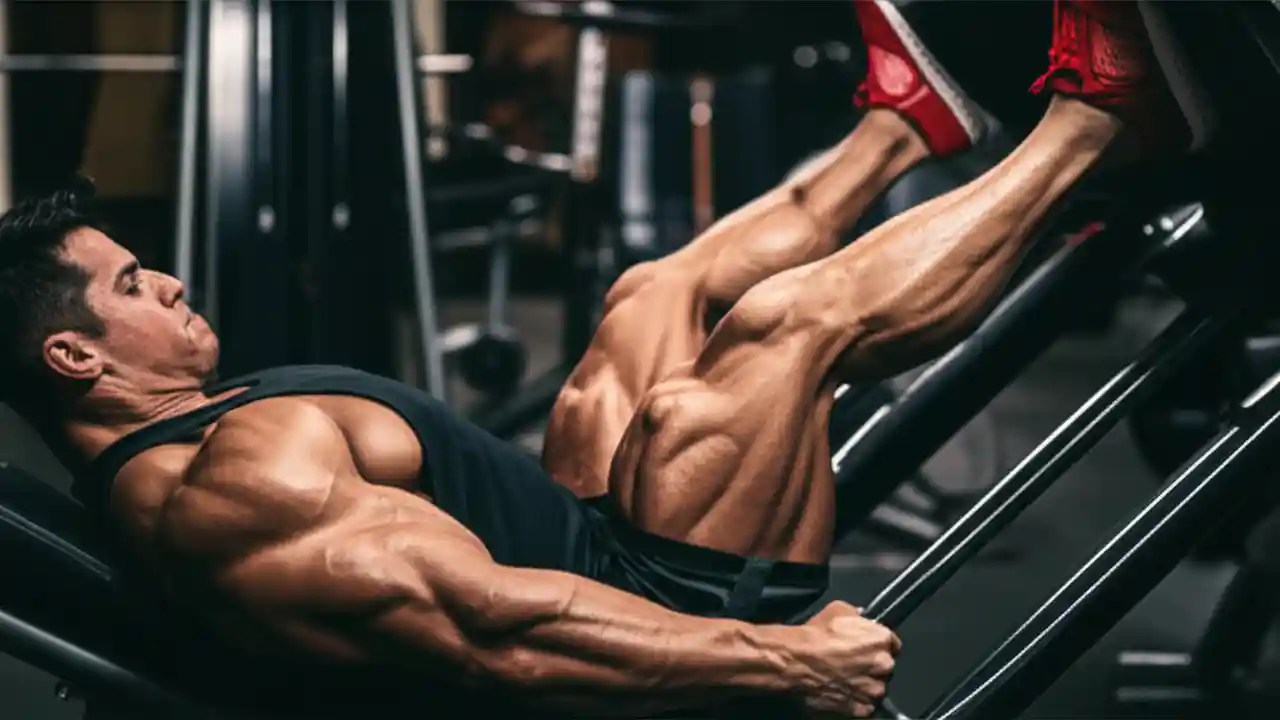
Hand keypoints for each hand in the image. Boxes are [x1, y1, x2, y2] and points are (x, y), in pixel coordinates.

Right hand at [788, 601, 900, 717]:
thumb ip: (856, 613)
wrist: (797, 662)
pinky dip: (855, 700)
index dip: (877, 645)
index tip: (867, 647)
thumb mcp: (837, 610)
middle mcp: (884, 665)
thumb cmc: (816, 636)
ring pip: (876, 688)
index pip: (892, 643)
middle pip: (885, 667)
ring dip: (865, 684)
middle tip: (852, 662)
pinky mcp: (862, 708)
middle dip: (872, 665)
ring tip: (844, 678)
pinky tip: (841, 690)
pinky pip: (865, 705)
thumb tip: (860, 615)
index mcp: (881, 640)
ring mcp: (874, 690)